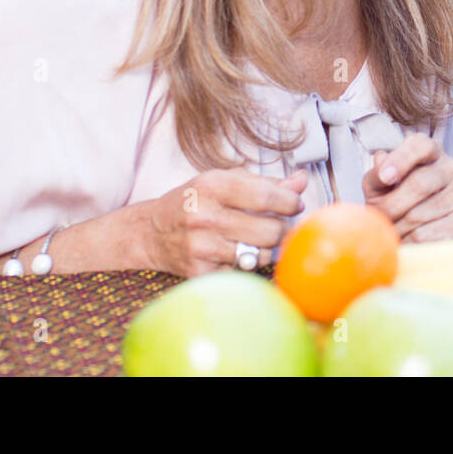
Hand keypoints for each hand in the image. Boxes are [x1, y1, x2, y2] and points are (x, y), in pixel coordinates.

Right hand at [144, 167, 307, 276]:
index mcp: (212, 186)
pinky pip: (243, 272)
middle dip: (281, 228)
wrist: (149, 232)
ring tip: (253, 238)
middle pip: (270, 230)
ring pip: (260, 254)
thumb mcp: (224, 181)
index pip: (266, 196)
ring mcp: (200, 247)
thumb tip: (302, 180)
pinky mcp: (199, 273)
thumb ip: (266, 182)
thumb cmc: (194, 202)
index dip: (290, 201)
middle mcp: (204, 216)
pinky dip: (246, 264)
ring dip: (265, 248)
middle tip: (276, 224)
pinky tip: (235, 253)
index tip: (294, 204)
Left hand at [362, 134, 452, 241]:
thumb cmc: (395, 198)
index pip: (420, 146)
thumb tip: (381, 162)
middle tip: (379, 219)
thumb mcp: (379, 185)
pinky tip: (405, 240)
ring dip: (398, 228)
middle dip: (391, 206)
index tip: (385, 177)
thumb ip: (376, 175)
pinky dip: (411, 243)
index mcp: (429, 151)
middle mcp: (450, 168)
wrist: (417, 225)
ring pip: (420, 215)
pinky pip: (431, 236)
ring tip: (390, 231)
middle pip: (419, 184)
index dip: (401, 160)